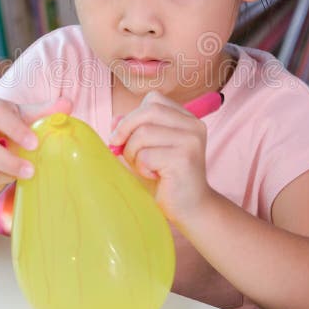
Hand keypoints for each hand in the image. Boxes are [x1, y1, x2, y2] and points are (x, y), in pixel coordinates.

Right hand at [0, 97, 71, 196]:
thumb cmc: (6, 126)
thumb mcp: (22, 115)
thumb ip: (44, 111)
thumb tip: (67, 105)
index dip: (16, 129)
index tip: (35, 144)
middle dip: (9, 163)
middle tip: (32, 171)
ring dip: (5, 176)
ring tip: (20, 174)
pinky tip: (4, 179)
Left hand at [109, 91, 213, 221]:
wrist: (191, 209)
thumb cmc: (167, 179)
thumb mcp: (147, 150)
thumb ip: (133, 131)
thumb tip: (115, 119)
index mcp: (187, 119)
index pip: (154, 99)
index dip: (132, 115)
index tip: (122, 136)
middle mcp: (193, 125)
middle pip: (149, 110)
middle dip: (126, 129)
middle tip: (118, 148)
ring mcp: (191, 141)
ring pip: (144, 133)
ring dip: (133, 152)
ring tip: (143, 167)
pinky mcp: (184, 159)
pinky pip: (146, 155)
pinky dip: (141, 167)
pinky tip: (153, 176)